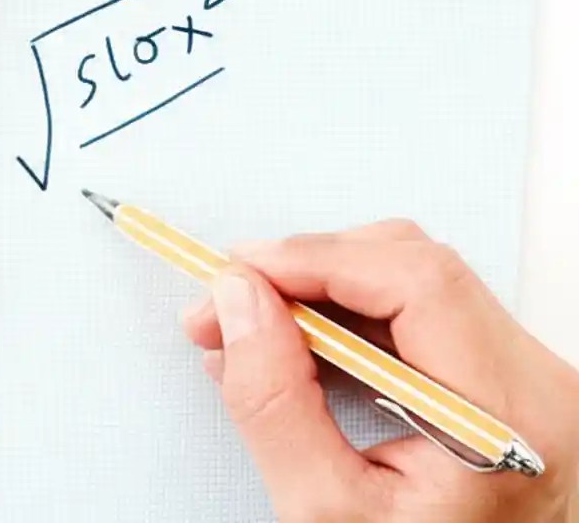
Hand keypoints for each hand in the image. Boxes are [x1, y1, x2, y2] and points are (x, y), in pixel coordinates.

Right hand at [180, 219, 578, 521]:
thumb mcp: (325, 510)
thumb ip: (276, 404)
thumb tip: (238, 302)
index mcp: (507, 414)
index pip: (418, 283)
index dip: (317, 260)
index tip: (238, 275)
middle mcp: (534, 379)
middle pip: (411, 265)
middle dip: (303, 272)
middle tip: (224, 307)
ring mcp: (522, 374)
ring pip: (408, 279)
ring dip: (316, 290)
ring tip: (244, 329)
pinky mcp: (498, 376)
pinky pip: (415, 314)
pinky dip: (343, 318)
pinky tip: (289, 344)